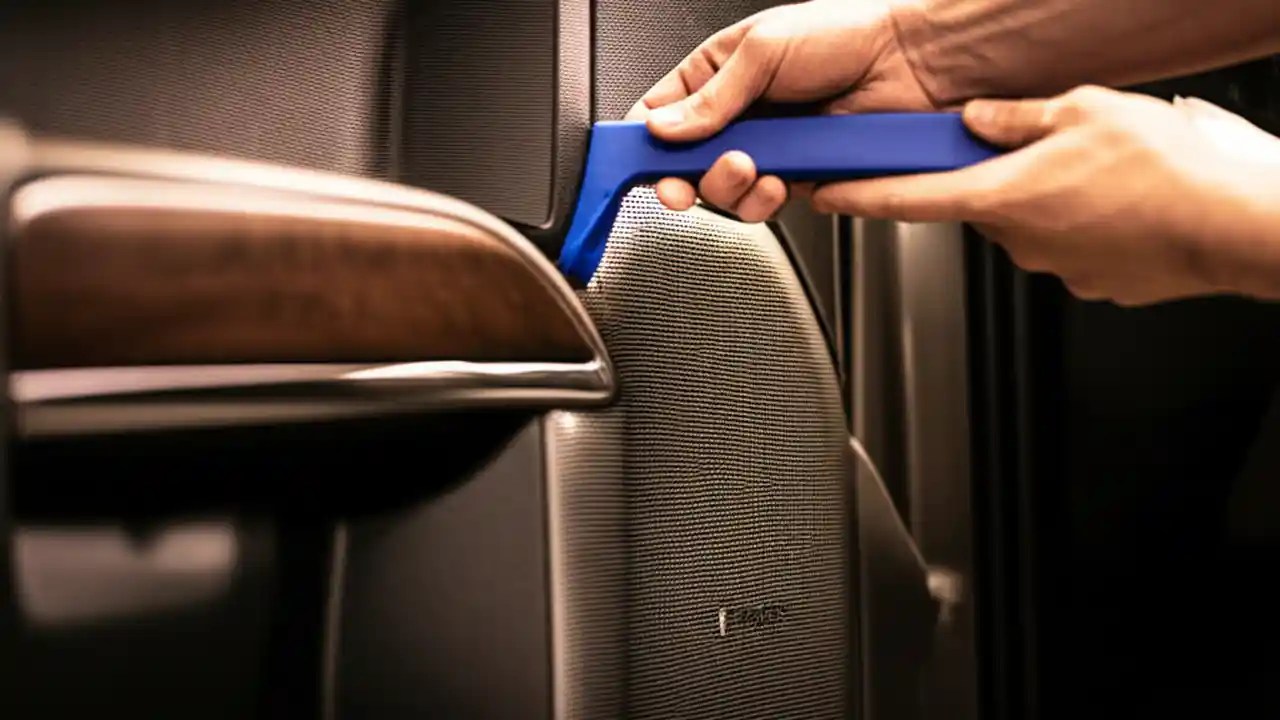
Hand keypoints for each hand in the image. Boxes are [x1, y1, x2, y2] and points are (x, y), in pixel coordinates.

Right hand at [626, 0, 934, 221]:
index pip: (660, 114)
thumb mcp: (762, 51)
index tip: (635, 165)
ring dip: (729, 189)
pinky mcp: (798, 176)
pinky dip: (765, 201)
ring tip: (749, 168)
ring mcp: (768, 148)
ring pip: (723, 190)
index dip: (642, 144)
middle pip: (685, 164)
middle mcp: (739, 114)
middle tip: (687, 180)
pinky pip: (765, 204)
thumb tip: (662, 129)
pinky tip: (779, 182)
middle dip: (686, 176)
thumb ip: (710, 98)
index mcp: (717, 73)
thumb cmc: (845, 33)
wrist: (912, 62)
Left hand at [811, 85, 1279, 305]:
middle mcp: (1018, 241)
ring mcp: (1053, 267)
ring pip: (1030, 224)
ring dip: (1048, 198)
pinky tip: (1120, 201)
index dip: (859, 197)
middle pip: (981, 204)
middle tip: (1045, 149)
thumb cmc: (1167, 169)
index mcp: (1000, 195)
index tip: (828, 196)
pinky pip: (1070, 245)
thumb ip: (1017, 117)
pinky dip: (1083, 223)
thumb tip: (980, 118)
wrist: (1234, 223)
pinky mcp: (1090, 282)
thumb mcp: (1083, 109)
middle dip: (1000, 177)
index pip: (906, 199)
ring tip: (1102, 172)